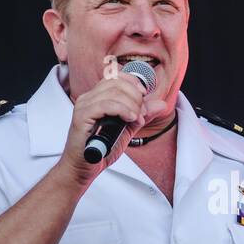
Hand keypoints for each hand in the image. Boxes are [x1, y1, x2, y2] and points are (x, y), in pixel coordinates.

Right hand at [58, 71, 169, 188]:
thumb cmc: (102, 149)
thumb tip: (161, 104)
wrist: (84, 168)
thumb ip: (142, 115)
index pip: (116, 76)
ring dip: (131, 105)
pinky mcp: (81, 117)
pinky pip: (104, 105)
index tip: (144, 95)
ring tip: (135, 119)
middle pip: (117, 82)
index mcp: (97, 97)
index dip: (133, 82)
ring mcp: (84, 106)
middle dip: (135, 97)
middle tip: (140, 114)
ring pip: (113, 92)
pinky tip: (129, 119)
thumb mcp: (127, 129)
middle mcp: (89, 97)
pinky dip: (122, 109)